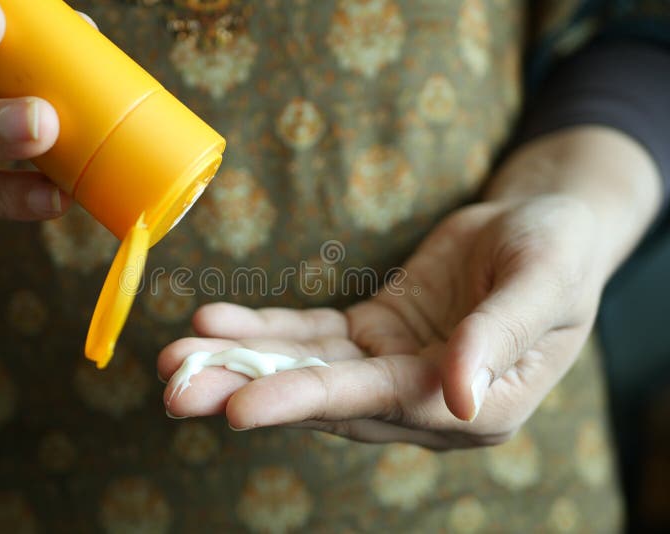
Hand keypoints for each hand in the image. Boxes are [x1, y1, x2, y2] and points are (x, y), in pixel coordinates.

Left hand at [158, 127, 660, 448]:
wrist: (544, 226)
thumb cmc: (557, 251)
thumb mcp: (543, 282)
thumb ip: (500, 338)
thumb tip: (458, 399)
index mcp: (474, 403)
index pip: (378, 404)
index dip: (308, 402)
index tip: (240, 408)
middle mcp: (424, 399)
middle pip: (326, 398)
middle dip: (249, 391)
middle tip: (177, 391)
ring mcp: (392, 368)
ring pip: (306, 370)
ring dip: (240, 362)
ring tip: (174, 358)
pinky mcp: (372, 335)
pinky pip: (310, 335)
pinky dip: (263, 329)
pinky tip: (215, 321)